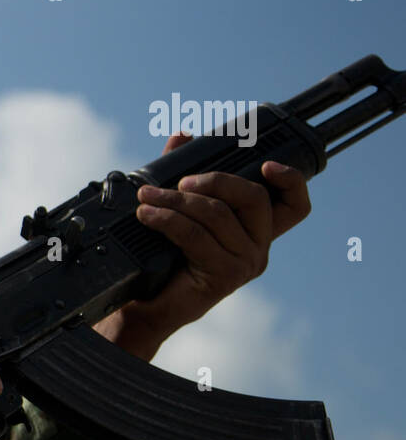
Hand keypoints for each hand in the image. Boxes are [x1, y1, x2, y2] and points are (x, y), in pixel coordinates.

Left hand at [119, 130, 312, 342]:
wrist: (145, 304)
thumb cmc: (164, 258)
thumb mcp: (177, 210)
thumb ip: (184, 174)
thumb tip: (182, 135)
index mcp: (255, 230)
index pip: (295, 206)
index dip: (291, 181)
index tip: (267, 163)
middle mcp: (258, 247)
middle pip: (253, 198)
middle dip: (214, 181)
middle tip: (179, 181)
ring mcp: (244, 263)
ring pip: (218, 215)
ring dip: (177, 200)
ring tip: (147, 198)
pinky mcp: (224, 276)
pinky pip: (196, 236)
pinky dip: (167, 220)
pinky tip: (147, 215)